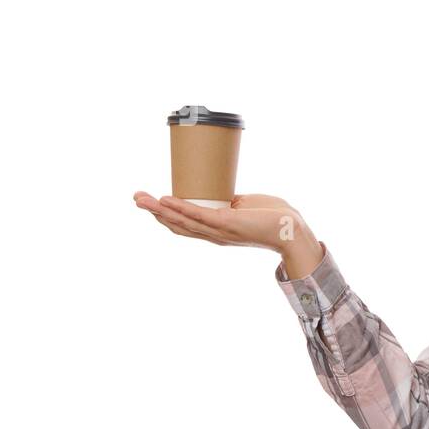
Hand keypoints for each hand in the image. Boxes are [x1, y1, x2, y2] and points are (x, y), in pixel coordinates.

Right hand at [132, 191, 309, 252]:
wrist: (292, 228)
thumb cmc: (273, 217)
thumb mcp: (245, 207)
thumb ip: (231, 202)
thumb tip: (224, 193)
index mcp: (216, 231)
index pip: (184, 226)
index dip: (165, 216)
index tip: (150, 202)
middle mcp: (214, 235)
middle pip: (176, 225)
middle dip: (154, 212)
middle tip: (135, 198)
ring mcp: (219, 231)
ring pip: (182, 221)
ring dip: (159, 210)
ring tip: (141, 199)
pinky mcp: (228, 224)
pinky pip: (199, 215)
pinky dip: (181, 207)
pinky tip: (166, 200)